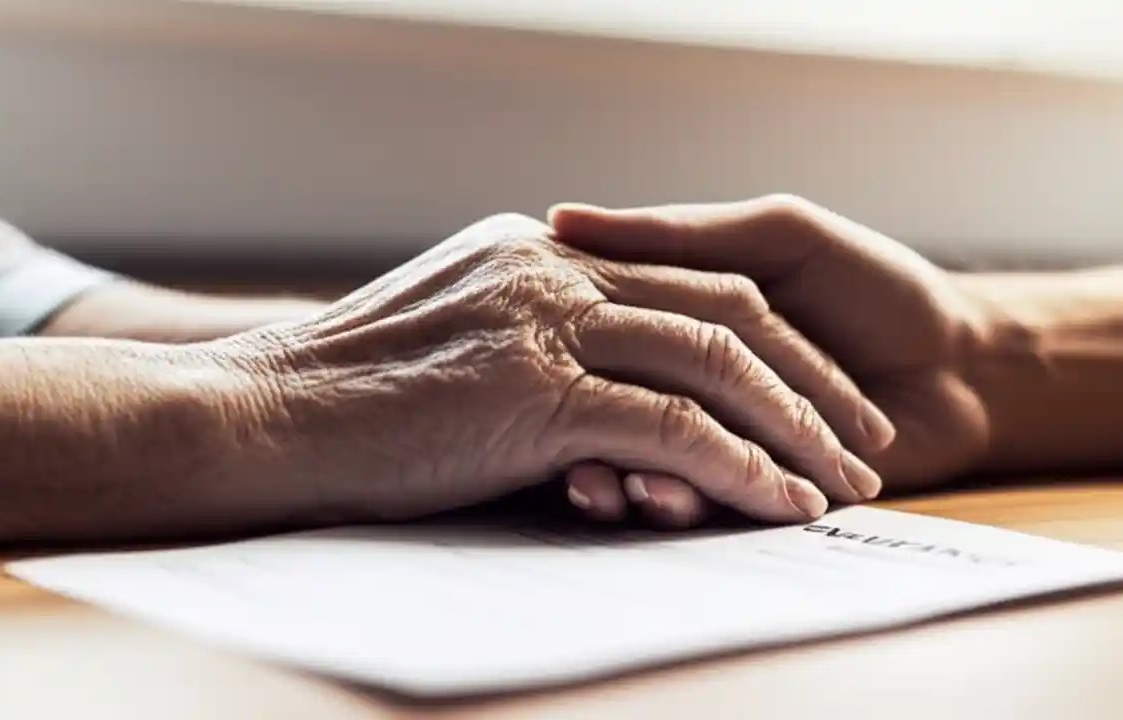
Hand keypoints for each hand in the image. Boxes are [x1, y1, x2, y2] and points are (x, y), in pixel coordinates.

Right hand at [221, 213, 892, 524]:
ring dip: (792, 427)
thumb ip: (527, 328)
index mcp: (544, 251)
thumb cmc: (350, 392)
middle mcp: (558, 268)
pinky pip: (670, 423)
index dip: (768, 340)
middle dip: (809, 382)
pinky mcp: (533, 387)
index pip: (689, 281)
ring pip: (714, 362)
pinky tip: (779, 502)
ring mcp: (547, 322)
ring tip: (843, 482)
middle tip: (860, 440)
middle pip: (727, 312)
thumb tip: (589, 376)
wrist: (262, 411)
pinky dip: (737, 464)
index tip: (813, 395)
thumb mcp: (454, 332)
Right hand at [552, 196, 1001, 525]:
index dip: (567, 341)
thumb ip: (679, 234)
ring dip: (631, 475)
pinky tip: (663, 501)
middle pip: (622, 403)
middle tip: (559, 446)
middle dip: (594, 430)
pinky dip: (684, 498)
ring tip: (617, 490)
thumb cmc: (878, 286)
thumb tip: (562, 217)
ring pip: (655, 457)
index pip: (607, 327)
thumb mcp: (778, 235)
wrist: (968, 363)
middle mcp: (686, 376)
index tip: (519, 355)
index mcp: (677, 313)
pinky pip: (704, 497)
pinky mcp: (751, 488)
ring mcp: (716, 435)